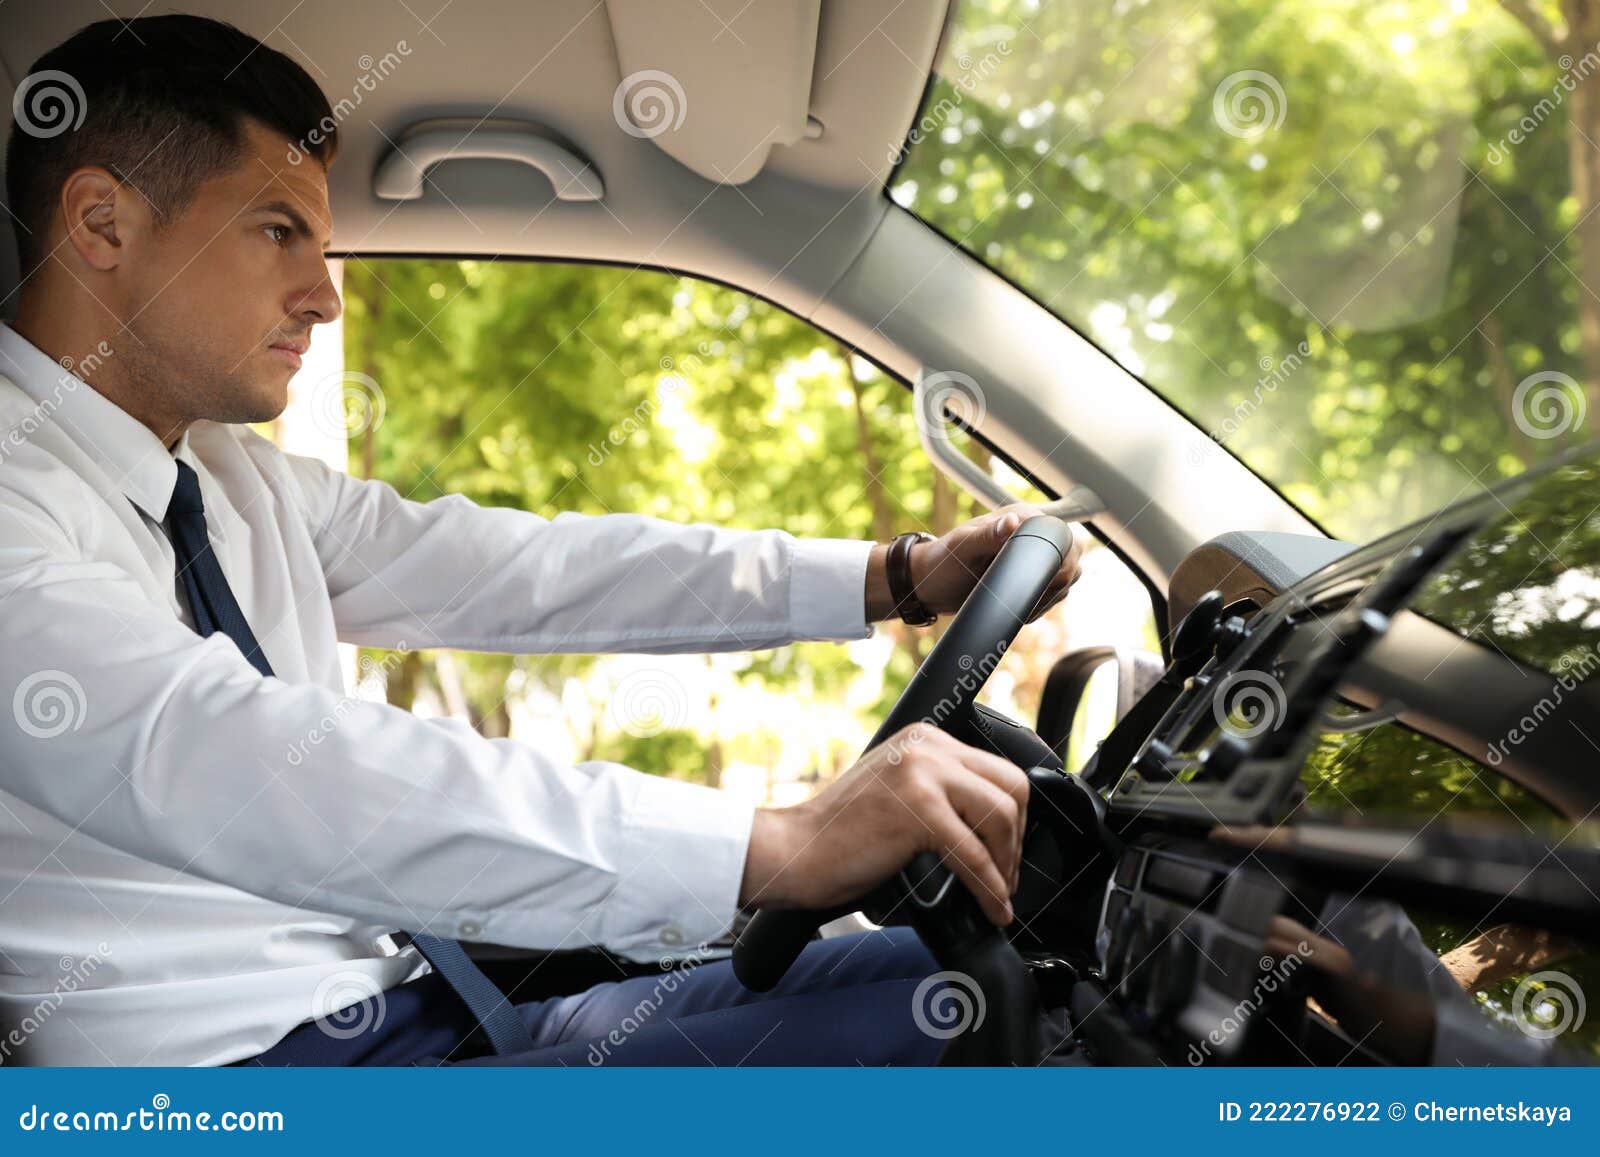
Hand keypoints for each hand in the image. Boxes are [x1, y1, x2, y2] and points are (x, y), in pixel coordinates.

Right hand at [738, 723, 1029, 925]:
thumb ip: (939, 794)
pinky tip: (989, 906)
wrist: (791, 851)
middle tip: (1007, 876)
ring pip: (1000, 817)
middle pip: (1010, 787)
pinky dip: (988, 887)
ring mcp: (922, 773)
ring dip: (1007, 865)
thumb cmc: (837, 836)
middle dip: (1017, 839)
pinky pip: (974, 854)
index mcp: (925, 740)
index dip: (1013, 818)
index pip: (997, 770)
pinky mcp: (917, 809)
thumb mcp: (897, 793)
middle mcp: (927, 747)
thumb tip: (990, 830)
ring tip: (999, 894)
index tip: (1007, 852)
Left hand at [866, 504, 1086, 622]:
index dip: (1064, 558)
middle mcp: (1031, 535)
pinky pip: (1052, 593)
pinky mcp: (1029, 577)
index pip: (1062, 534)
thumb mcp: (961, 549)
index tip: (1049, 581)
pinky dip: (1042, 605)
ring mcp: (1032, 557)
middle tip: (1029, 598)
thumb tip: (1013, 522)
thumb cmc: (940, 563)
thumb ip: (987, 535)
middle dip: (1058, 583)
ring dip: (1049, 597)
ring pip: (1066, 579)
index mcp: (1021, 519)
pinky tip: (1019, 610)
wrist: (928, 586)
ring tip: (1018, 604)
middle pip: (1072, 558)